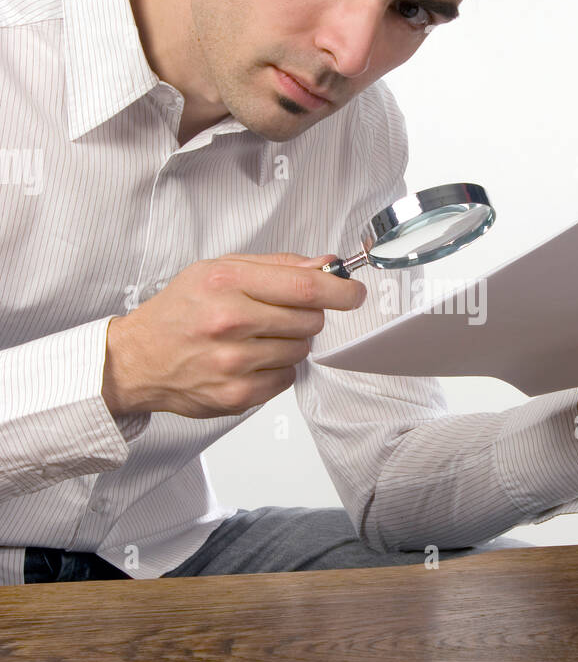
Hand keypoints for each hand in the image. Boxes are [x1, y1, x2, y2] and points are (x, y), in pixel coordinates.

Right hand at [101, 253, 365, 419]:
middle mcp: (229, 322)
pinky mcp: (236, 395)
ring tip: (257, 336)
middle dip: (307, 315)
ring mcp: (233, 362)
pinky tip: (250, 359)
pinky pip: (286, 379)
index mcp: (225, 283)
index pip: (304, 287)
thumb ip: (275, 266)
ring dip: (290, 342)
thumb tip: (325, 266)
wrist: (138, 358)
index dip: (340, 290)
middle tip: (280, 314)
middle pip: (309, 319)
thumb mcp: (218, 270)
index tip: (354, 292)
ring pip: (300, 350)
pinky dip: (277, 369)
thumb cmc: (179, 311)